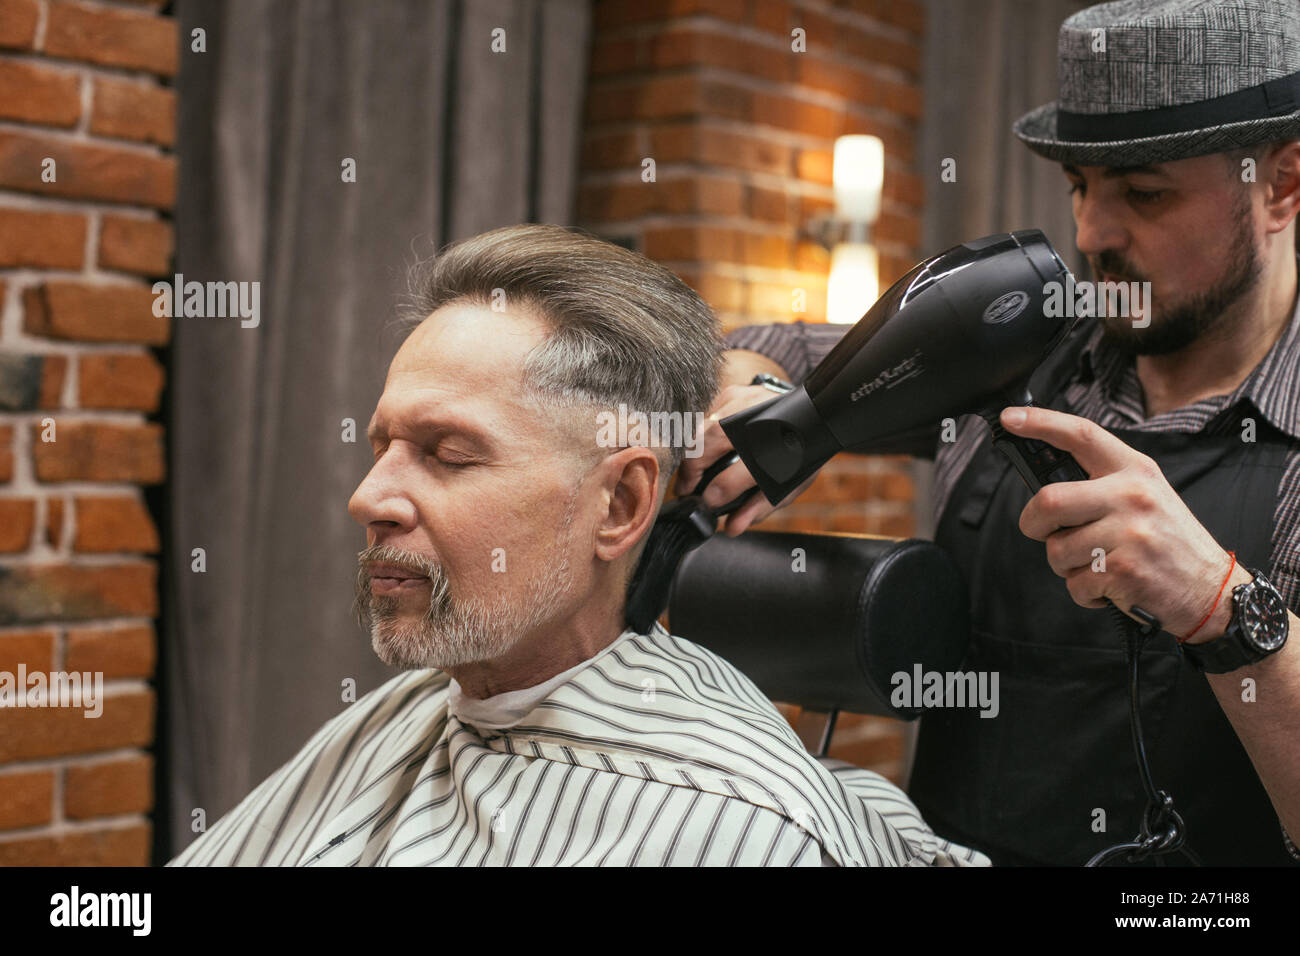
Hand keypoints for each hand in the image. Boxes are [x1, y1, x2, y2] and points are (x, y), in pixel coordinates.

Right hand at [675, 383, 815, 535]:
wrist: (812, 413)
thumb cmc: (796, 455)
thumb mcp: (788, 485)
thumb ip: (760, 507)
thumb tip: (732, 528)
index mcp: (783, 447)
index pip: (744, 471)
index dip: (719, 490)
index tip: (706, 503)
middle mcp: (762, 419)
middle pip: (713, 440)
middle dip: (692, 469)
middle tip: (686, 490)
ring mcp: (746, 400)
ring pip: (704, 426)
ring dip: (691, 454)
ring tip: (689, 476)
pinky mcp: (733, 392)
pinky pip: (706, 415)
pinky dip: (698, 436)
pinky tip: (702, 450)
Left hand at [998, 405, 1234, 637]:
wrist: (1212, 589)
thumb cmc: (1168, 542)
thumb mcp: (1147, 496)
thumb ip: (1102, 484)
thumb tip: (1046, 489)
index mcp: (1134, 471)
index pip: (1081, 435)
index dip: (1041, 422)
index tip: (1011, 418)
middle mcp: (1131, 495)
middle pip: (1048, 501)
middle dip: (1033, 524)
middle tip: (1045, 533)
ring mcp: (1128, 533)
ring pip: (1056, 550)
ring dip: (1066, 566)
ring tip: (1099, 564)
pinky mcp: (1123, 570)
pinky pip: (1074, 584)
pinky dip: (1084, 592)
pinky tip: (1110, 586)